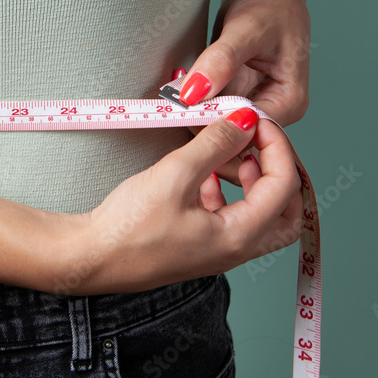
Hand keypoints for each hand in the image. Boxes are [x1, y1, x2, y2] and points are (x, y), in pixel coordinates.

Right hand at [58, 107, 303, 294]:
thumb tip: (245, 120)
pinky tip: (205, 174)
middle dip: (280, 173)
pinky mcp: (198, 245)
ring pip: (261, 216)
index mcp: (239, 237)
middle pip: (287, 212)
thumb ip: (215, 144)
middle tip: (261, 144)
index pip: (284, 186)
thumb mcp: (175, 175)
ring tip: (232, 153)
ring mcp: (217, 251)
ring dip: (255, 182)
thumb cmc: (127, 228)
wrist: (90, 258)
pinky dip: (229, 192)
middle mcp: (235, 250)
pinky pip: (231, 218)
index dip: (277, 146)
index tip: (257, 120)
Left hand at [172, 0, 312, 184]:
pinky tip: (174, 92)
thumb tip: (192, 94)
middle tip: (165, 109)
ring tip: (167, 99)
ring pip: (217, 123)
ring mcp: (254, 103)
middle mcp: (274, 109)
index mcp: (289, 101)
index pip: (247, 132)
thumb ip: (220, 62)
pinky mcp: (236, 95)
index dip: (212, 127)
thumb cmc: (270, 0)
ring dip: (192, 114)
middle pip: (232, 134)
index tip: (178, 114)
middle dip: (199, 123)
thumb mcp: (246, 29)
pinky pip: (210, 107)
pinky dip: (192, 101)